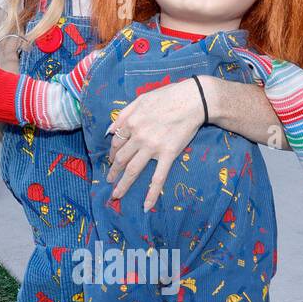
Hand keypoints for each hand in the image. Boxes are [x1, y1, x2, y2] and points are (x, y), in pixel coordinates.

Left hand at [106, 74, 210, 209]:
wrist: (193, 100)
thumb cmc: (168, 96)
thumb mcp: (141, 99)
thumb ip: (123, 114)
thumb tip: (109, 130)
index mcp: (131, 123)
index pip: (116, 142)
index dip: (112, 153)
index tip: (112, 159)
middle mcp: (138, 137)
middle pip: (121, 158)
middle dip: (113, 171)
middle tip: (109, 180)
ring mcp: (152, 147)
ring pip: (133, 170)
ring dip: (123, 184)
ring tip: (116, 194)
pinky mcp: (168, 155)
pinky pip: (158, 178)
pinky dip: (151, 193)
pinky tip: (146, 205)